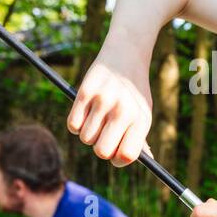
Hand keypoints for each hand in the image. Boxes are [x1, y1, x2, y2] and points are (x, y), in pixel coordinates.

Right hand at [67, 37, 155, 166]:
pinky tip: (86, 112)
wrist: (125, 55)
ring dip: (89, 134)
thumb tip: (139, 161)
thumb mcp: (143, 112)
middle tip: (105, 137)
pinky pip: (72, 125)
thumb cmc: (134, 91)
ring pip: (85, 139)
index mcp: (140, 119)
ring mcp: (102, 101)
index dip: (118, 159)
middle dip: (101, 149)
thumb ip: (139, 138)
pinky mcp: (84, 92)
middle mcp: (122, 111)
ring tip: (98, 118)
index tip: (116, 153)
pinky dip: (77, 124)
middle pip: (102, 152)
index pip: (126, 155)